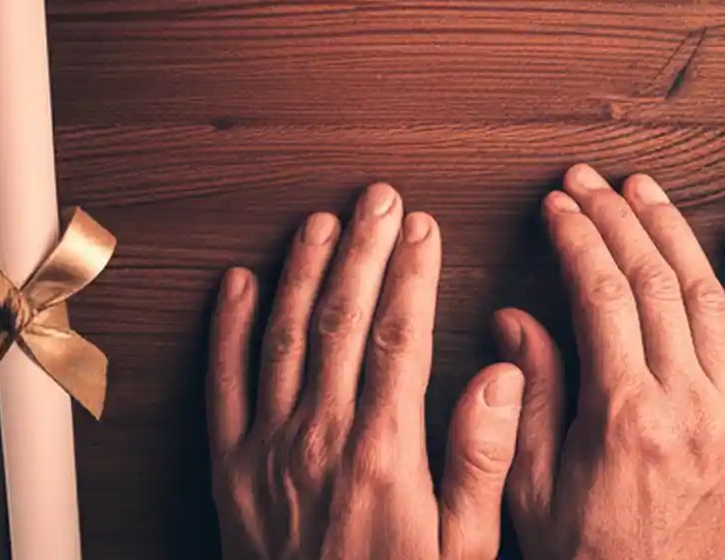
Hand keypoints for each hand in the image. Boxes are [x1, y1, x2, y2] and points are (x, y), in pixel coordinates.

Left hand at [208, 184, 524, 559]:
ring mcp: (267, 450)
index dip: (411, 273)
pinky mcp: (230, 469)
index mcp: (384, 453)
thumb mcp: (465, 551)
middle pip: (343, 320)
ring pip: (284, 337)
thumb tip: (501, 374)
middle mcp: (319, 438)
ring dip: (302, 272)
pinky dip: (227, 329)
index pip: (400, 336)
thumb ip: (481, 461)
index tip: (422, 228)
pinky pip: (223, 384)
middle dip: (362, 250)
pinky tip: (238, 284)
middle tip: (377, 199)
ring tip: (320, 222)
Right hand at [495, 165, 724, 559]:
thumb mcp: (531, 479)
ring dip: (673, 232)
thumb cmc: (587, 551)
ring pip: (705, 295)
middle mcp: (686, 405)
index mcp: (626, 417)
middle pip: (653, 281)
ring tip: (643, 191)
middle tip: (589, 182)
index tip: (559, 206)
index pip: (603, 295)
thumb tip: (516, 319)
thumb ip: (529, 393)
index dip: (578, 239)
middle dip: (616, 219)